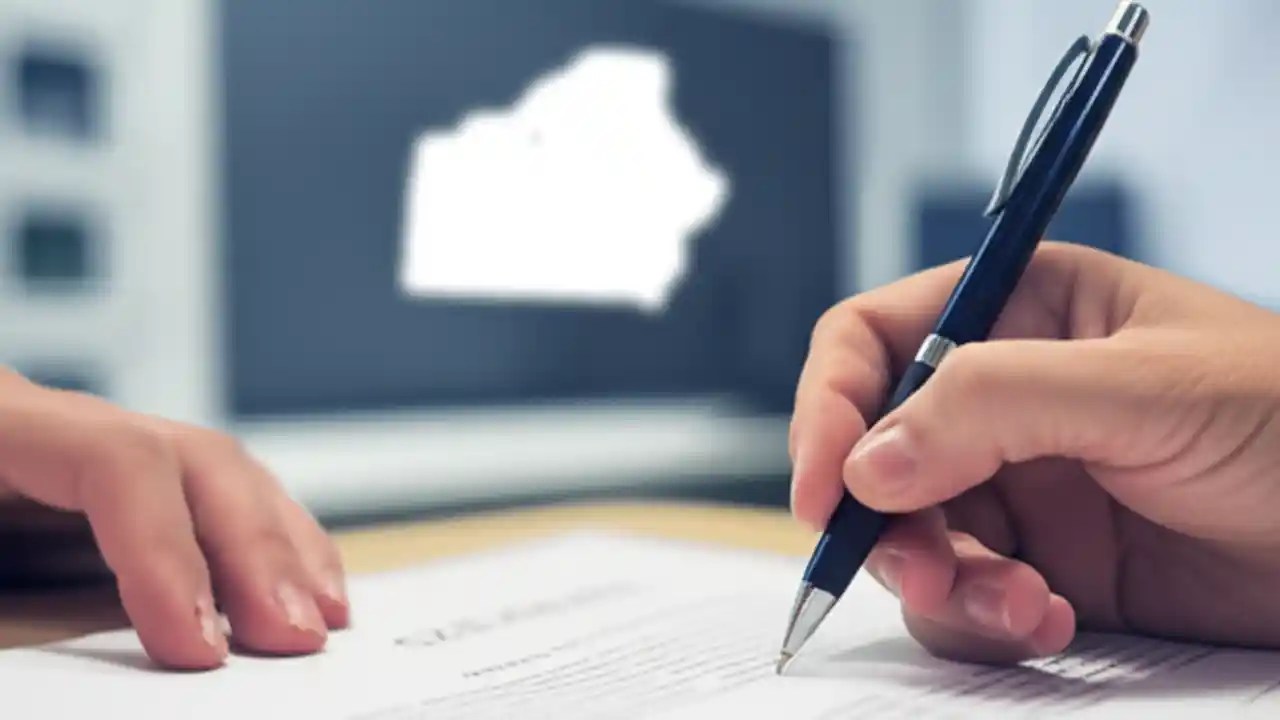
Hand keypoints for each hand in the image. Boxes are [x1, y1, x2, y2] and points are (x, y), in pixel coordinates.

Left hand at [0, 374, 348, 669]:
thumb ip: (9, 614)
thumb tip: (104, 683)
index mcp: (5, 422)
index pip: (124, 463)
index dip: (173, 555)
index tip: (201, 648)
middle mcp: (61, 421)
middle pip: (202, 462)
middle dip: (260, 555)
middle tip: (297, 636)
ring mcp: (90, 441)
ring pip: (223, 474)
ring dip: (282, 551)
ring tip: (320, 617)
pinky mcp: (101, 483)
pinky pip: (211, 497)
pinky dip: (263, 545)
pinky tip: (295, 586)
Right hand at [790, 242, 1279, 663]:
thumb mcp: (1143, 387)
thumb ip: (994, 404)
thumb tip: (865, 463)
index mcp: (1020, 312)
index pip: (875, 342)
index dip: (831, 407)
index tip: (823, 485)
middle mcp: (1003, 400)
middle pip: (873, 454)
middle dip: (881, 520)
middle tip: (920, 571)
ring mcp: (1020, 489)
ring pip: (908, 538)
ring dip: (939, 581)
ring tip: (1017, 606)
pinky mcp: (1044, 569)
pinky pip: (962, 601)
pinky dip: (986, 623)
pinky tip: (1052, 621)